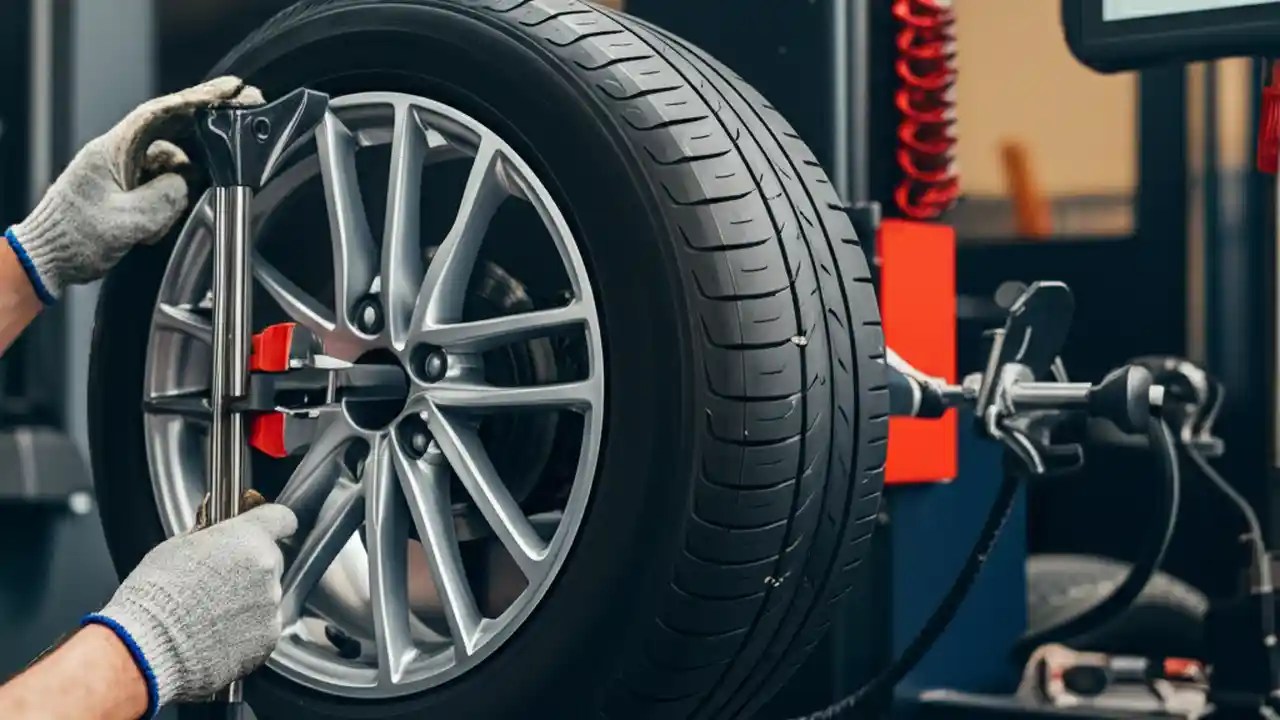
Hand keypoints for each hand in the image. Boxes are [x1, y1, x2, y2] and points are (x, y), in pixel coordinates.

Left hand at [6, 76, 263, 302]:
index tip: (228, 90)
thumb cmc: (74, 238)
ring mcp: (124, 171)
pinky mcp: (127, 189)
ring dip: (175, 193)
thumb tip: (186, 183)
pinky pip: (161, 187)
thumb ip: (165, 197)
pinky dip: (165, 206)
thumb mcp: (127, 220)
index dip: (196, 99)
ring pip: (170, 168)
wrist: (49, 258)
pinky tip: (154, 226)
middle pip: (170, 133)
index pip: (160, 113)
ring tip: (158, 222)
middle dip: (200, 140)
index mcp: (112, 150)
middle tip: (230, 142)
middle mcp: (119, 154)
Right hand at [87, 503, 297, 707]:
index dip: (272, 524)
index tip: (265, 529)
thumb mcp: (176, 547)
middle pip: (271, 560)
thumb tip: (215, 531)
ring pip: (267, 596)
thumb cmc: (154, 597)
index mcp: (248, 538)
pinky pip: (263, 627)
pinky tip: (215, 635)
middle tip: (217, 582)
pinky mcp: (269, 638)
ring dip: (248, 601)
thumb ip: (208, 535)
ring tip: (209, 615)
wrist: (147, 649)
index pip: (282, 518)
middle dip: (251, 568)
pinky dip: (246, 631)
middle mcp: (267, 569)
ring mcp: (271, 606)